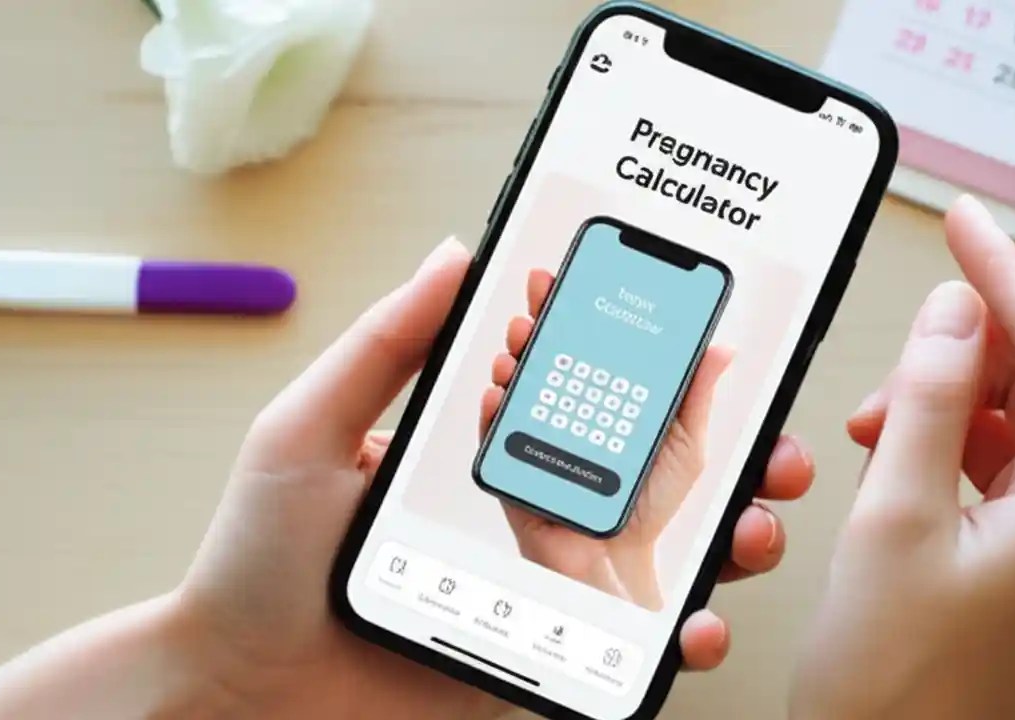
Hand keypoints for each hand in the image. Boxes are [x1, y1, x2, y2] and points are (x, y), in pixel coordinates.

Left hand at [170, 238, 810, 719]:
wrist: (242, 689)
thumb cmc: (259, 563)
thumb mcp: (309, 430)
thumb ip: (385, 347)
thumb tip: (455, 254)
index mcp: (483, 455)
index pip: (590, 403)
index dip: (660, 380)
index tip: (719, 351)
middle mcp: (526, 517)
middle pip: (652, 482)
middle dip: (731, 462)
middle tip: (773, 449)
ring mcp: (540, 591)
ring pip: (663, 562)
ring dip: (732, 541)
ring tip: (755, 528)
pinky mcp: (543, 659)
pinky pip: (630, 651)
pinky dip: (683, 638)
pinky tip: (699, 625)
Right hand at [789, 197, 1014, 719]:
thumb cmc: (894, 681)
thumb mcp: (894, 517)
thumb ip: (928, 399)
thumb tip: (953, 309)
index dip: (1000, 274)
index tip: (965, 220)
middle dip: (954, 358)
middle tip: (886, 368)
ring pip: (1003, 421)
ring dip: (936, 406)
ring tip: (873, 430)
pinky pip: (987, 465)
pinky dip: (936, 446)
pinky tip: (891, 460)